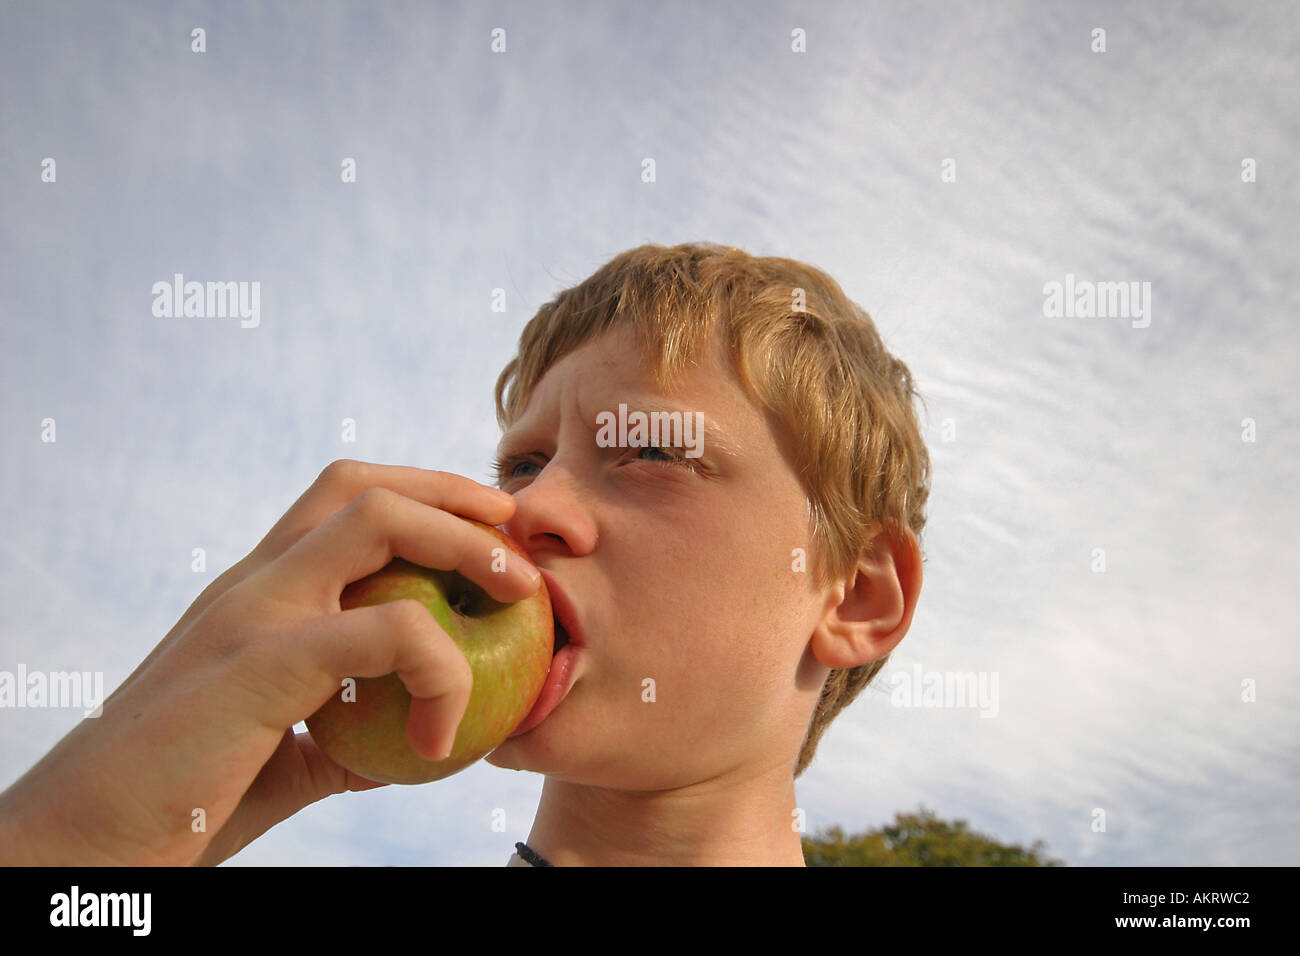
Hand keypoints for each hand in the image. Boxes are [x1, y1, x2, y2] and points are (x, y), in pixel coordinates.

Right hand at [0, 460, 540, 865]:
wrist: (77, 848)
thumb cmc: (177, 802)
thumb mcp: (280, 754)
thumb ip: (341, 731)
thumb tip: (414, 735)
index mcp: (254, 594)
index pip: (343, 502)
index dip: (427, 499)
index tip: (492, 534)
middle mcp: (249, 583)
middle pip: (362, 486)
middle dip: (457, 495)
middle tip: (522, 545)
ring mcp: (248, 614)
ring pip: (374, 521)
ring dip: (463, 545)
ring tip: (517, 596)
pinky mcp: (255, 664)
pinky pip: (383, 631)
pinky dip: (439, 670)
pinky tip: (446, 734)